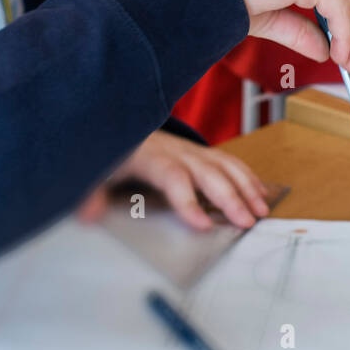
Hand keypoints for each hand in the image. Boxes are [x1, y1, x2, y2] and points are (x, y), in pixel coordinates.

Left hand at [76, 130, 270, 231]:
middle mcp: (177, 151)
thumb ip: (90, 194)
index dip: (188, 202)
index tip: (203, 226)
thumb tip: (88, 216)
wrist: (121, 122)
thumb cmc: (113, 153)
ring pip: (225, 165)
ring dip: (246, 187)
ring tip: (262, 211)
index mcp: (151, 157)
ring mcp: (193, 150)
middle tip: (247, 222)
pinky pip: (229, 162)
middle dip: (230, 197)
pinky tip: (261, 194)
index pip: (173, 178)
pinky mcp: (202, 153)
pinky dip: (248, 177)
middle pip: (208, 173)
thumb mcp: (95, 171)